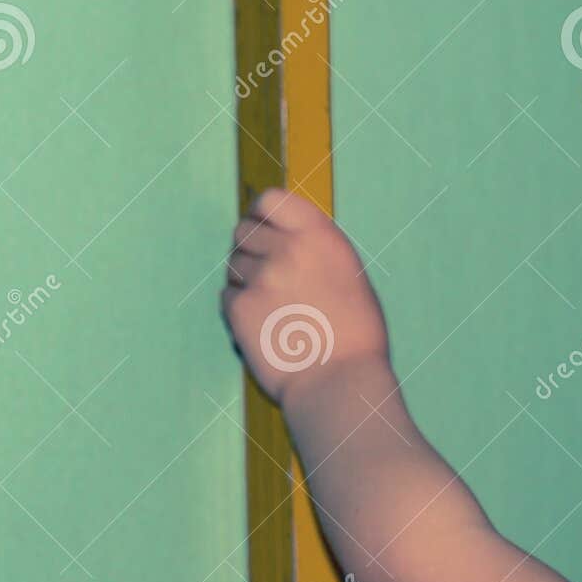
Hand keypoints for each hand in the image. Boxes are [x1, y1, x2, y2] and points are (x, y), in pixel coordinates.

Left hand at [221, 188, 391, 406]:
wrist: (340, 381)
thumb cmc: (354, 336)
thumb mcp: (349, 277)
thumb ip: (315, 250)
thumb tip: (282, 236)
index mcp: (321, 237)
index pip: (270, 199)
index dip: (260, 213)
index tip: (261, 226)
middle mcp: (290, 249)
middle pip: (243, 231)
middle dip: (250, 250)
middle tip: (268, 278)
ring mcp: (262, 277)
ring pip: (233, 265)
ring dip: (245, 282)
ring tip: (274, 311)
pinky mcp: (240, 307)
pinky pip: (227, 296)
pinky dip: (240, 311)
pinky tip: (266, 328)